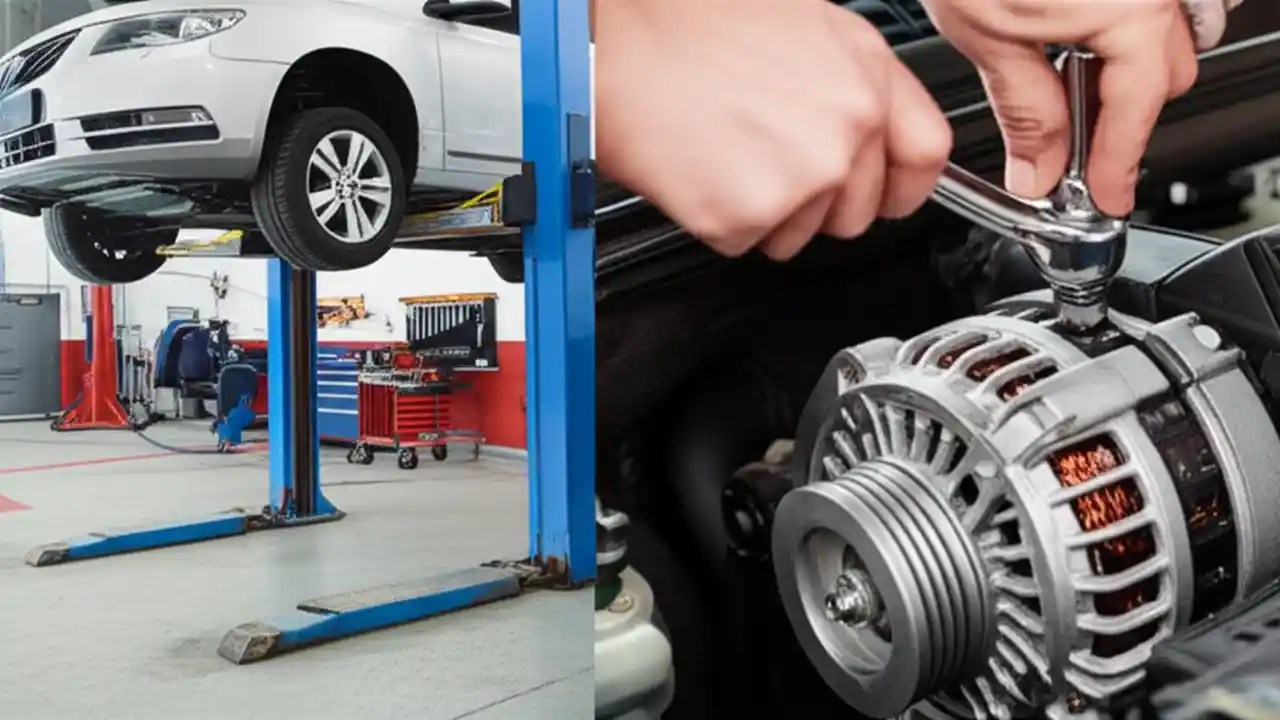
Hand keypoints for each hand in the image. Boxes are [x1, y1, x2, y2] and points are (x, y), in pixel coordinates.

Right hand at [593, 0, 951, 260]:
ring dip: (764, 211)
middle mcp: (847, 126)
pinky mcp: (750, 216)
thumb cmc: (686, 26)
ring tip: (722, 152)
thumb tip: (867, 134)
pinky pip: (746, 243)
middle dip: (815, 201)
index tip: (882, 194)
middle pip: (857, 210)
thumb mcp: (801, 27)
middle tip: (761, 159)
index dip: (902, 185)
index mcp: (865, 72)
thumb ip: (850, 85)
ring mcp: (803, 177)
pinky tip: (699, 170)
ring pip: (801, 233)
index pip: (927, 156)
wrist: (613, 45)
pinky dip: (719, 220)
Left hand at [924, 0, 1200, 216]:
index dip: (1117, 164)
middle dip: (1120, 113)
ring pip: (1164, 30)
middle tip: (1068, 142)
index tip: (1105, 196)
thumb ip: (1026, 111)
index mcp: (1132, 11)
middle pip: (1164, 73)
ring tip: (1066, 75)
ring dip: (1126, 63)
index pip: (1140, 113)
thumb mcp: (990, 36)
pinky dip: (1120, 21)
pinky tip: (1071, 24)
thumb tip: (1039, 170)